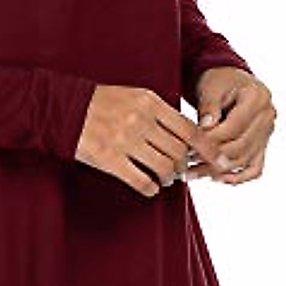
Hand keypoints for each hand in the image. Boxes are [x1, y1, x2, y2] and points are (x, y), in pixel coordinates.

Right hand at [75, 83, 224, 196]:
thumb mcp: (135, 96)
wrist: (64, 108)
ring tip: (165, 179)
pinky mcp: (109, 159)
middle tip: (181, 172)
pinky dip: (151, 188)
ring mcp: (124, 141)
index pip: (190, 130)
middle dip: (185, 167)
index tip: (221, 160)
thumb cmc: (103, 102)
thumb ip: (161, 112)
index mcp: (150, 103)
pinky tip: (150, 188)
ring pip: (164, 168)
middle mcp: (141, 121)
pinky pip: (141, 181)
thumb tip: (188, 133)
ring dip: (169, 178)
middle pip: (179, 152)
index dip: (210, 149)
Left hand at [183, 68, 276, 184]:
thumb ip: (209, 106)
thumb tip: (205, 128)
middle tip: (185, 164)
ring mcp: (267, 133)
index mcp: (258, 98)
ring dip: (217, 171)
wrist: (231, 82)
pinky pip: (255, 168)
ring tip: (191, 174)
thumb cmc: (219, 81)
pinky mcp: (263, 145)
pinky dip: (237, 177)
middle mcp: (268, 116)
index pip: (234, 127)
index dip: (210, 140)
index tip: (188, 147)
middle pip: (240, 147)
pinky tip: (215, 179)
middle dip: (211, 158)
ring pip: (245, 161)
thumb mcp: (211, 86)